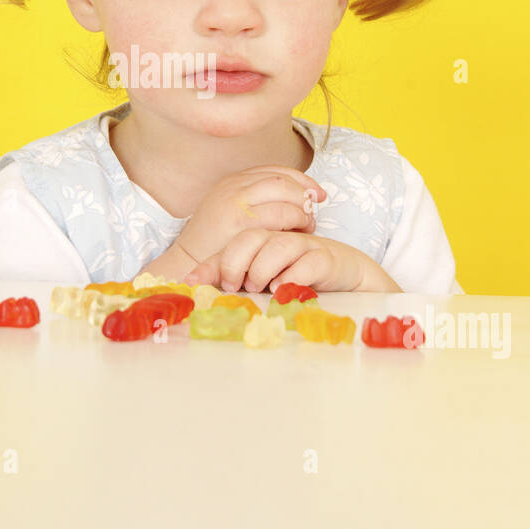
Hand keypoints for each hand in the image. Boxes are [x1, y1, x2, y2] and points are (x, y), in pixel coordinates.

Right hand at [174, 166, 327, 268]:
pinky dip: (294, 222)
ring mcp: (236, 201)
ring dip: (301, 209)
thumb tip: (294, 199)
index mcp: (233, 180)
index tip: (317, 194)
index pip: (276, 170)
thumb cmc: (214, 243)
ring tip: (306, 225)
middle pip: (282, 179)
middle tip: (313, 212)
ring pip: (284, 194)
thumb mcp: (230, 212)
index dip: (301, 180)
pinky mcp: (240, 221)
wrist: (188, 261)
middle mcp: (234, 185)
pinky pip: (279, 214)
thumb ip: (255, 202)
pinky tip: (295, 234)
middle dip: (304, 193)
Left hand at [182, 228, 402, 293]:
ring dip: (264, 270)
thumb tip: (188, 281)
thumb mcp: (257, 276)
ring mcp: (302, 246)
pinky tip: (284, 290)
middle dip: (238, 264)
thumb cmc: (294, 273)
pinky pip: (307, 262)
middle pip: (252, 238)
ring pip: (277, 247)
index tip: (213, 286)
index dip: (220, 264)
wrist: (341, 272)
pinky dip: (293, 278)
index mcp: (260, 240)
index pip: (233, 243)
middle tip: (239, 286)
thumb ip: (226, 276)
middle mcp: (278, 238)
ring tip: (262, 288)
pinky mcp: (324, 258)